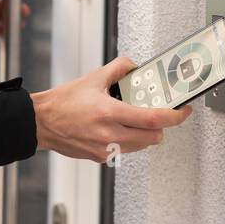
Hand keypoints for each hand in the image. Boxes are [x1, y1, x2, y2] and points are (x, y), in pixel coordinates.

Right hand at [30, 56, 193, 162]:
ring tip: (132, 119)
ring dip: (144, 133)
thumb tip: (134, 66)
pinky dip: (127, 139)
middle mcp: (109, 134)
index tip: (183, 111)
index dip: (174, 116)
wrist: (41, 123)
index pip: (152, 119)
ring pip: (140, 145)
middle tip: (156, 114)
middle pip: (152, 138)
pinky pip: (124, 149)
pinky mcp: (100, 157)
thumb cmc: (62, 103)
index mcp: (109, 113)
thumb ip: (118, 69)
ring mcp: (105, 149)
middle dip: (160, 127)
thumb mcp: (93, 79)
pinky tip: (115, 127)